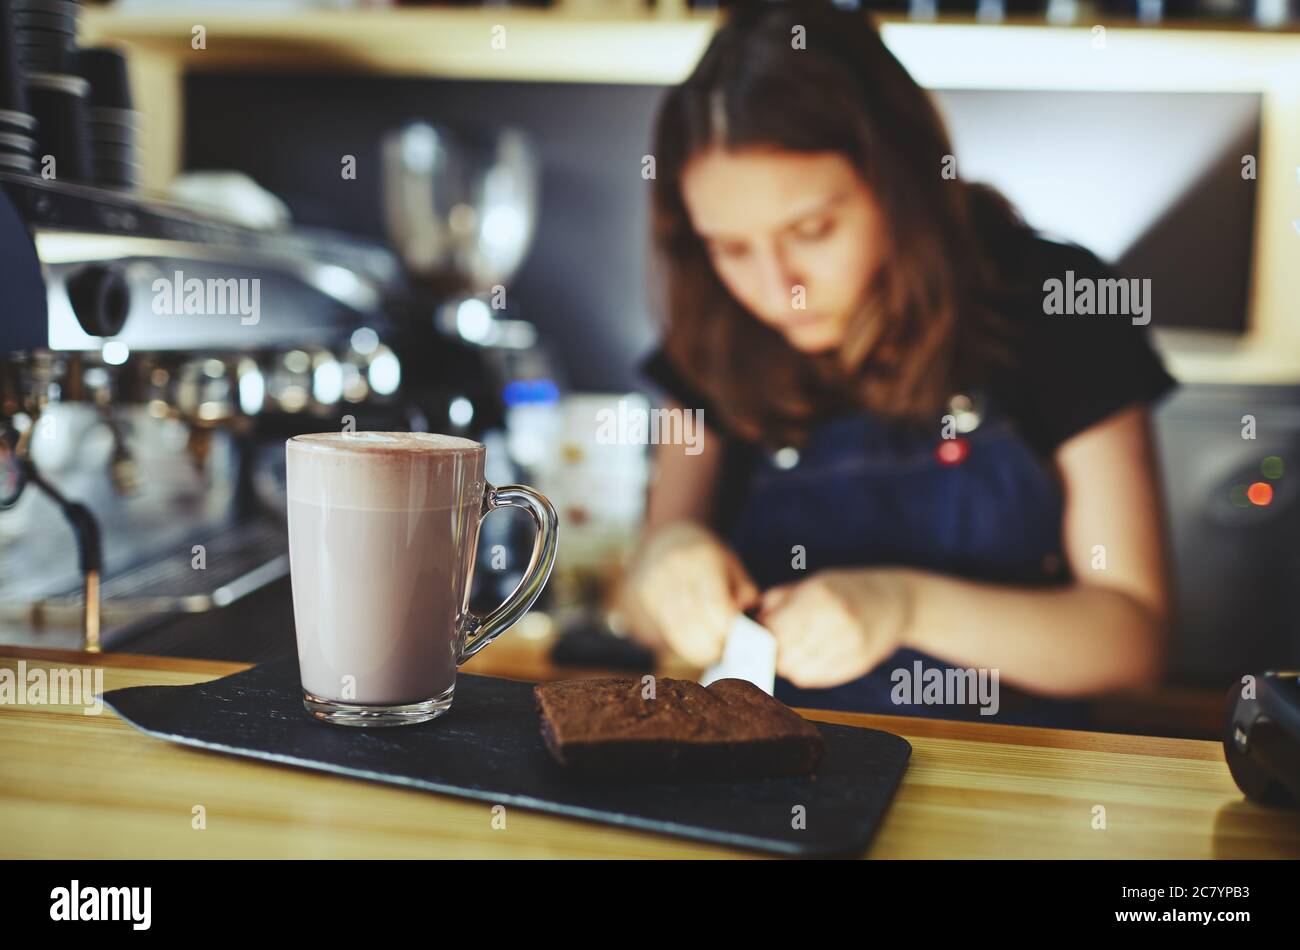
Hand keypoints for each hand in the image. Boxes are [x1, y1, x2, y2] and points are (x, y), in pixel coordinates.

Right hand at [623, 521, 759, 666]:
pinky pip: (665, 631)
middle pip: (694, 625)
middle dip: (713, 646)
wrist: (670, 540)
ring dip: (697, 648)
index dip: (727, 630)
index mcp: (703, 559)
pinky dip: (683, 642)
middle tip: (724, 650)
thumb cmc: (710, 559)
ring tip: (711, 647)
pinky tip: (694, 639)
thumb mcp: (735, 569)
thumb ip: (744, 597)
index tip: (736, 639)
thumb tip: (743, 629)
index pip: (715, 606)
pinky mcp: (646, 596)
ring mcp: (655, 583)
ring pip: (677, 633)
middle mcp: (674, 570)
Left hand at [757, 568, 914, 688]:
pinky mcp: (858, 664)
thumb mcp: (812, 582)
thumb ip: (779, 600)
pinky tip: (813, 658)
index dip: (762, 636)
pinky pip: (818, 679)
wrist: (896, 601)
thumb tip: (752, 623)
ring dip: (790, 665)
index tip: (760, 635)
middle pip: (785, 654)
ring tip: (796, 651)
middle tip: (776, 645)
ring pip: (799, 671)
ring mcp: (850, 645)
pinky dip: (807, 672)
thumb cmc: (846, 589)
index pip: (775, 630)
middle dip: (774, 653)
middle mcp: (836, 621)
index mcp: (819, 596)